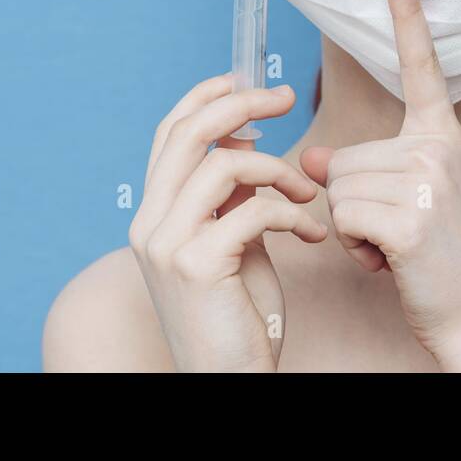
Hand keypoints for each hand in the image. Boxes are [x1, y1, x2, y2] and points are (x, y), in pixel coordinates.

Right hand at [128, 76, 327, 371]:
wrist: (230, 380)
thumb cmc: (237, 316)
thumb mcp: (233, 242)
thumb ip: (231, 196)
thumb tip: (246, 141)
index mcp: (154, 214)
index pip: (170, 132)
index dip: (207, 96)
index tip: (249, 80)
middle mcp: (149, 224)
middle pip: (189, 133)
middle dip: (243, 103)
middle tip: (289, 98)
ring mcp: (166, 245)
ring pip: (224, 164)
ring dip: (280, 168)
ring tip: (309, 192)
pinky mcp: (195, 266)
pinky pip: (252, 210)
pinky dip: (291, 213)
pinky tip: (312, 236)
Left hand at [301, 0, 460, 371]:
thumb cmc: (443, 266)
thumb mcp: (406, 206)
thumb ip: (365, 174)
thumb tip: (312, 162)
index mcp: (445, 137)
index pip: (422, 67)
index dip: (406, 15)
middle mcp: (441, 147)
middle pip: (344, 155)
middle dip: (353, 204)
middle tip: (399, 235)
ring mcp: (431, 179)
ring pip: (337, 187)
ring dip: (353, 229)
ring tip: (398, 250)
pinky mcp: (414, 216)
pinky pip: (343, 215)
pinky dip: (355, 248)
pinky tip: (393, 264)